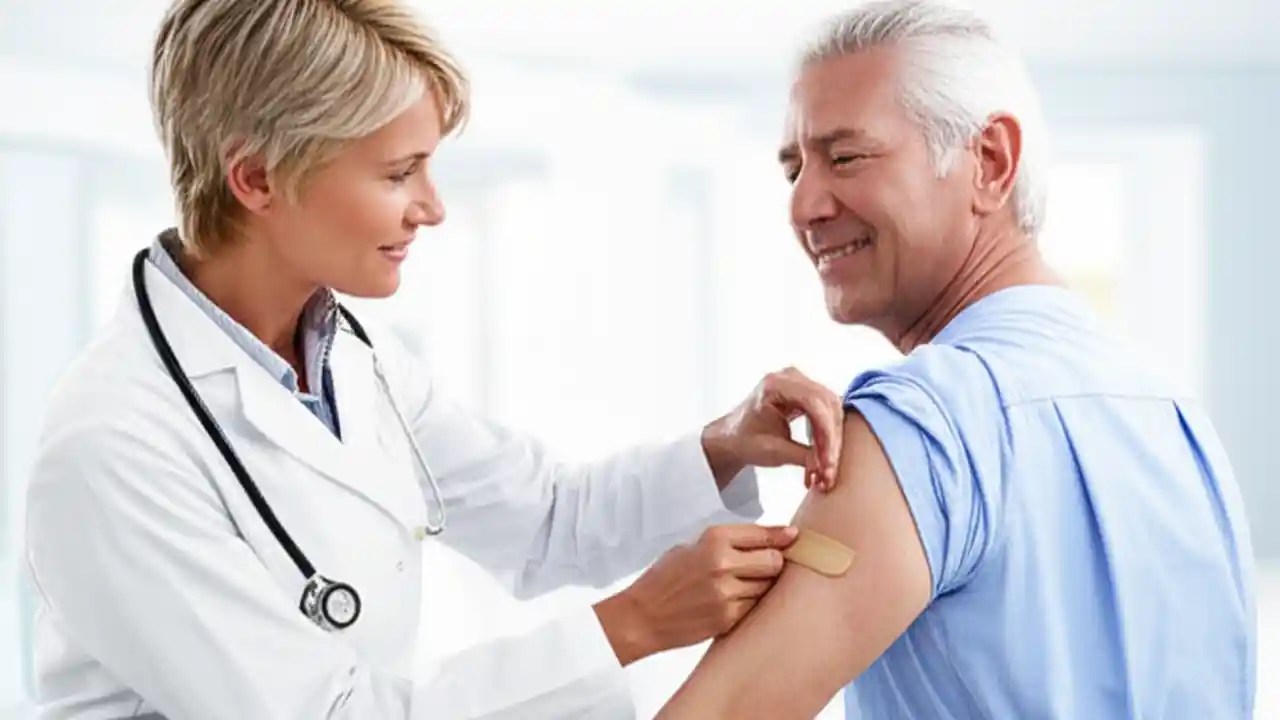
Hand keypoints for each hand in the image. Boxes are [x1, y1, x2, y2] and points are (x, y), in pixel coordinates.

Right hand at [593, 524, 797, 665]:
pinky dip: (751, 604)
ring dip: (764, 585)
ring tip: (746, 586)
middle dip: (775, 562)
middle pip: (774, 561)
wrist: (643, 615)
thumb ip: (725, 542)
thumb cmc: (665, 579)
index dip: (783, 536)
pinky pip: (755, 607)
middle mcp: (723, 563)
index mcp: (713, 538)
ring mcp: (727, 592)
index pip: (763, 534)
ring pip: (768, 586)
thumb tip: (763, 540)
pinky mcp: (728, 617)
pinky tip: (736, 602)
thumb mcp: (690, 547)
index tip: (794, 536)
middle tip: (768, 566)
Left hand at [702, 367, 843, 490]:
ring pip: (831, 409)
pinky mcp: (805, 393)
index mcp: (775, 385)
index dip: (826, 433)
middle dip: (831, 438)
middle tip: (830, 466)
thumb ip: (803, 457)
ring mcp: (798, 383)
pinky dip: (827, 433)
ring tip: (827, 464)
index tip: (828, 458)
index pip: (814, 403)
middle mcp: (789, 378)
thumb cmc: (744, 440)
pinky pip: (826, 411)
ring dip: (832, 438)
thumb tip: (827, 465)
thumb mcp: (773, 451)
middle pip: (827, 405)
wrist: (732, 438)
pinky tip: (824, 453)